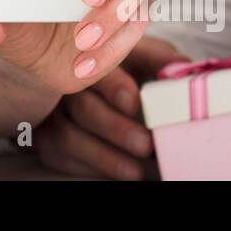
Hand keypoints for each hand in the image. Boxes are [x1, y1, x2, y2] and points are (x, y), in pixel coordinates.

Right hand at [34, 36, 188, 179]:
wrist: (93, 86)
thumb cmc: (122, 69)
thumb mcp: (142, 57)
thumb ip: (160, 60)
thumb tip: (183, 68)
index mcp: (92, 56)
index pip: (96, 66)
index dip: (114, 84)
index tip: (134, 101)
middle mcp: (64, 82)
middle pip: (82, 105)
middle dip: (115, 128)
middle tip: (145, 144)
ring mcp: (52, 111)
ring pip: (69, 135)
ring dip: (104, 156)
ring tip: (135, 171)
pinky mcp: (46, 137)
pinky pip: (60, 155)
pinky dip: (91, 167)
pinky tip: (118, 173)